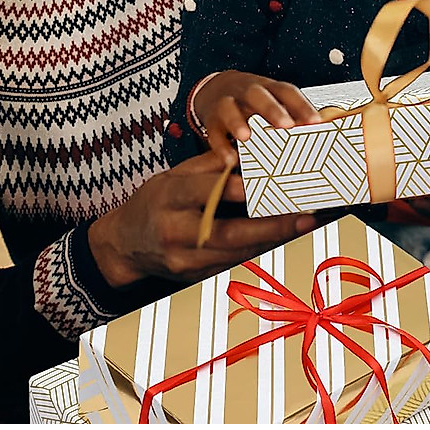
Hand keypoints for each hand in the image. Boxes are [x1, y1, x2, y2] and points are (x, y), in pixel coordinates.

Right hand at [87, 152, 316, 287]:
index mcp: (168, 197)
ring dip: (273, 240)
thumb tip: (248, 152)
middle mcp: (175, 232)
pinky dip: (259, 251)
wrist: (125, 244)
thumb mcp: (173, 175)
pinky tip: (282, 239)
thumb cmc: (154, 201)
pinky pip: (232, 263)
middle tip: (304, 216)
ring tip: (304, 225)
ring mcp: (184, 260)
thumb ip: (209, 166)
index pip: (204, 192)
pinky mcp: (194, 277)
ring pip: (235, 253)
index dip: (234, 189)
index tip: (266, 182)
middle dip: (270, 226)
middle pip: (227, 233)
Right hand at [192, 70, 321, 166]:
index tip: (315, 122)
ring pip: (230, 108)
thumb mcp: (273, 101)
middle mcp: (248, 91)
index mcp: (269, 87)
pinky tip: (230, 159)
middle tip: (286, 125)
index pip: (287, 92)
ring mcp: (227, 103)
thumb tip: (323, 135)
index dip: (302, 105)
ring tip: (247, 137)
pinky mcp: (211, 119)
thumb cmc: (254, 101)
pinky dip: (221, 146)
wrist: (217, 88)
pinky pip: (213, 131)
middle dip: (272, 109)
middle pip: (259, 94)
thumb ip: (293, 116)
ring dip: (238, 122)